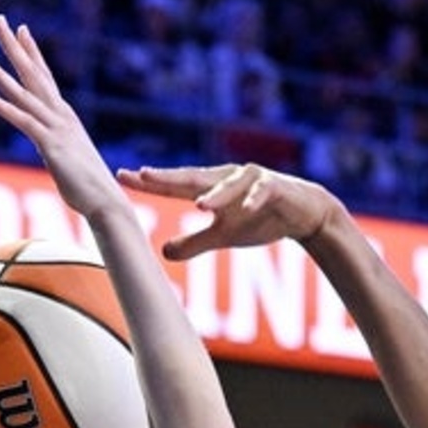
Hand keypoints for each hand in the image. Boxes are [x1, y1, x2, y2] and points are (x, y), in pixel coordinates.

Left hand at [0, 16, 120, 221]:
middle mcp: (60, 115)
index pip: (44, 77)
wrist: (105, 200)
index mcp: (63, 115)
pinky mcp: (51, 146)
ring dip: (0, 75)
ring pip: (23, 95)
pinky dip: (9, 110)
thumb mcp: (67, 157)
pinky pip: (26, 124)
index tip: (21, 30)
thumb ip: (55, 144)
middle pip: (32, 73)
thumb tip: (48, 144)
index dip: (31, 52)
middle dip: (14, 47)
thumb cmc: (87, 184)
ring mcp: (56, 129)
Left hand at [117, 164, 341, 260]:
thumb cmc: (259, 219)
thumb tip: (163, 252)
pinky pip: (265, 192)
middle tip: (143, 175)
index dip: (151, 183)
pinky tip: (248, 207)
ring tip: (198, 204)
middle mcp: (227, 179)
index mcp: (211, 189)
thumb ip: (194, 242)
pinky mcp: (276, 188)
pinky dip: (257, 198)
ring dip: (216, 193)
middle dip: (169, 176)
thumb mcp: (224, 236)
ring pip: (230, 185)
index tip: (123, 176)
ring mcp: (252, 181)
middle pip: (193, 178)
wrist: (303, 213)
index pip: (175, 185)